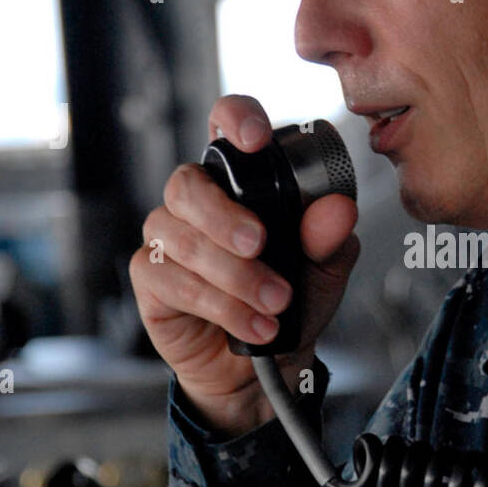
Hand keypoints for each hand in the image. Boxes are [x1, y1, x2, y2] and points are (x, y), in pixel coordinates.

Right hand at [129, 95, 358, 436]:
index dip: (234, 119)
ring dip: (235, 276)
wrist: (262, 367)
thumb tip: (338, 210)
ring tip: (276, 303)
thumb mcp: (323, 270)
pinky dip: (221, 306)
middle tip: (262, 246)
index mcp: (239, 180)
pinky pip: (173, 281)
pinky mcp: (149, 276)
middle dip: (226, 218)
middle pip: (188, 185)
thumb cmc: (288, 303)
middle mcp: (196, 201)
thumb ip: (329, 238)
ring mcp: (166, 237)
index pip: (224, 125)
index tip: (255, 139)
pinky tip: (254, 324)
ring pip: (183, 239)